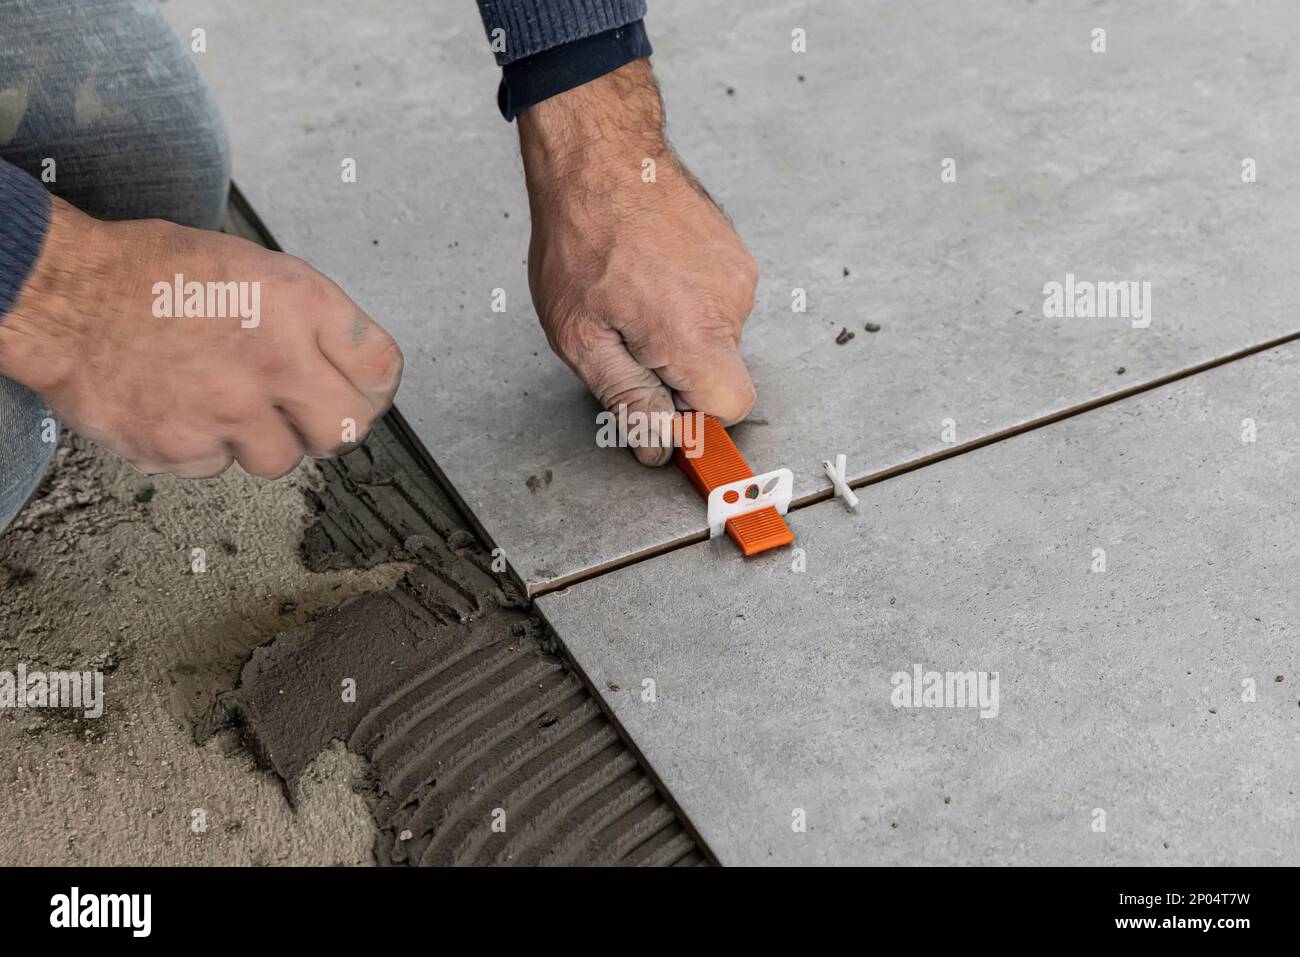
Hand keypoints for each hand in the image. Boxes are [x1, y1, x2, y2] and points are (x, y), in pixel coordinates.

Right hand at [0, 197, 402, 478]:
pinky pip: (214, 467)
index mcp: (297, 306)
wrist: (63, 295)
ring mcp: (226, 413)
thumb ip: (310, 317)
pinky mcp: (180, 449)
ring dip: (258, 439)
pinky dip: (201, 447)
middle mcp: (273, 362)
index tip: (363, 393)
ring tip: (221, 400)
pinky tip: (178, 407)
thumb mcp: (254, 267)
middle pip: (345, 432)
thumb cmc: (153, 274)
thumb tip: (349, 362)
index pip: (381, 367)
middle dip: (329, 428)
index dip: (375, 386)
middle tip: (302, 414)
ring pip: (277, 460)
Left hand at [518, 59, 757, 465]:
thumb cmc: (581, 237)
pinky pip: (719, 301)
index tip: (660, 406)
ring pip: (718, 337)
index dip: (695, 418)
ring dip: (679, 332)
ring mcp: (739, 274)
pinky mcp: (737, 253)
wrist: (602, 155)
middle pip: (720, 373)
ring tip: (633, 293)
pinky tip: (650, 272)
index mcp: (694, 331)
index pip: (732, 407)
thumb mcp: (581, 337)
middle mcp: (730, 303)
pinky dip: (688, 299)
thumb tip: (659, 447)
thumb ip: (627, 399)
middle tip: (624, 333)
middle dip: (676, 371)